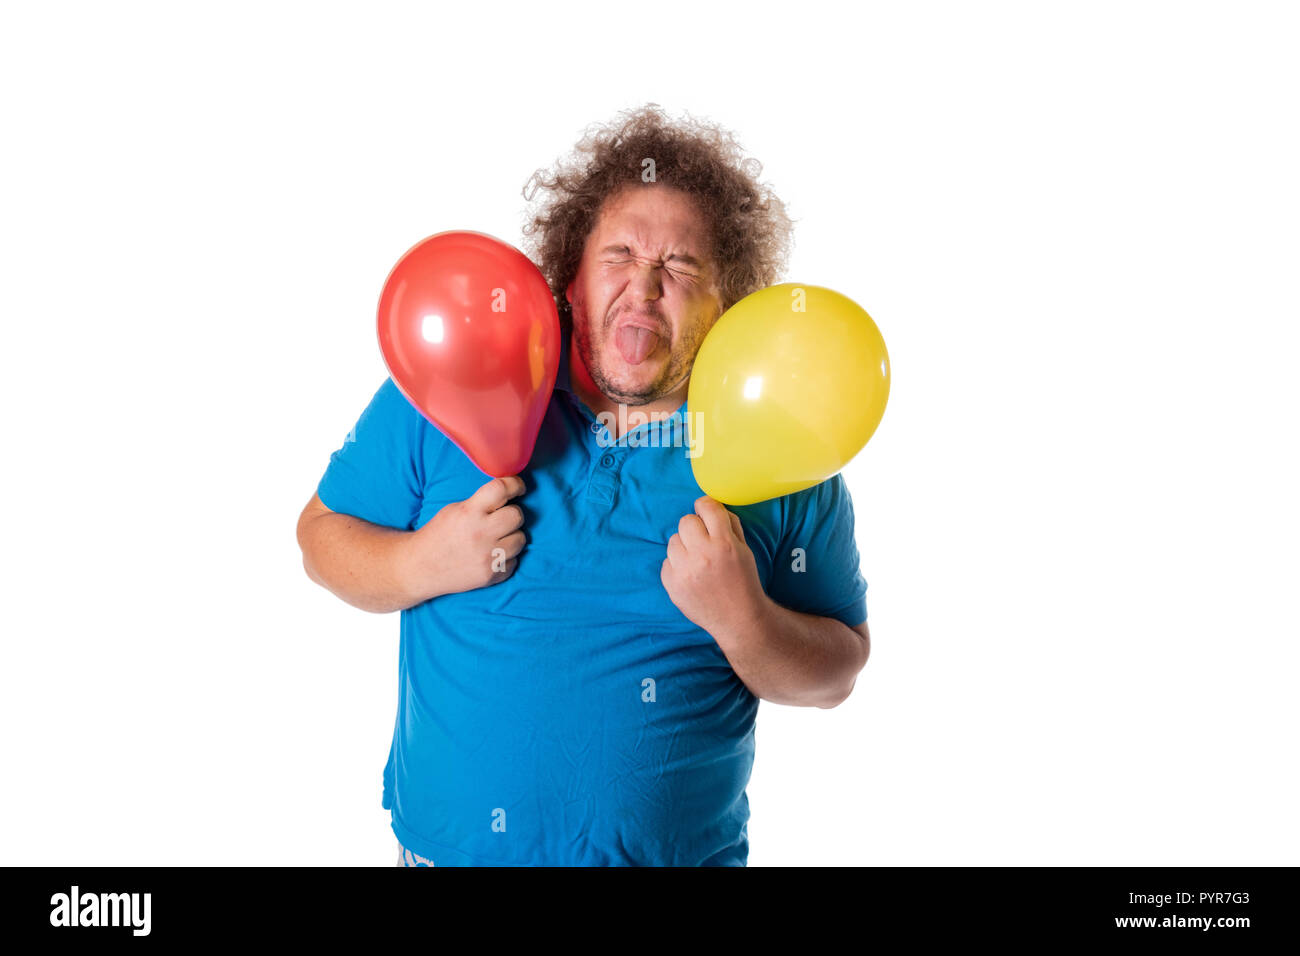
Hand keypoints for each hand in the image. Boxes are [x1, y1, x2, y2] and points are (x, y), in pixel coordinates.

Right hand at [401, 475, 526, 600]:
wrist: (420, 568)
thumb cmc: (439, 535)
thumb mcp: (454, 509)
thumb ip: (480, 501)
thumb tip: (510, 492)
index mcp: (469, 512)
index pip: (501, 489)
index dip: (515, 484)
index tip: (520, 487)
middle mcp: (480, 533)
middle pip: (517, 515)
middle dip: (512, 514)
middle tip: (501, 518)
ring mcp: (487, 557)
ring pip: (521, 539)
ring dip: (511, 536)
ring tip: (495, 539)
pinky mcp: (491, 576)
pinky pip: (514, 561)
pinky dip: (506, 558)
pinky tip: (490, 556)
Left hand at [660, 495, 766, 637]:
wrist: (738, 618)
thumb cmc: (743, 581)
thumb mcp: (745, 549)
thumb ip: (730, 525)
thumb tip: (711, 505)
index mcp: (724, 544)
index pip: (707, 507)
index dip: (706, 506)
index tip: (706, 511)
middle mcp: (702, 555)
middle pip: (686, 521)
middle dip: (695, 527)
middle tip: (704, 541)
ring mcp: (684, 571)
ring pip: (673, 540)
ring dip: (684, 546)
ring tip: (698, 561)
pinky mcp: (672, 585)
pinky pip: (666, 562)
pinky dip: (677, 565)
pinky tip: (691, 575)